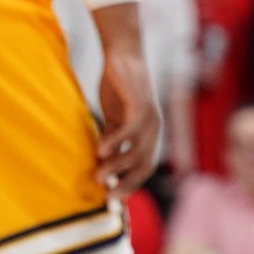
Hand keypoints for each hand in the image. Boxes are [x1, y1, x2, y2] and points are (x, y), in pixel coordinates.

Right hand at [96, 50, 160, 200]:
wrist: (122, 55)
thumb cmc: (118, 87)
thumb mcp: (114, 118)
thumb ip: (112, 139)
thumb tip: (102, 164)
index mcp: (150, 132)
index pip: (146, 166)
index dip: (131, 183)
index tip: (113, 198)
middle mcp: (155, 127)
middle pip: (145, 163)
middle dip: (128, 182)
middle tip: (108, 196)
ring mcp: (150, 116)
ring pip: (137, 150)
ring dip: (117, 167)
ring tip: (98, 177)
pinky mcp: (140, 104)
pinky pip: (130, 129)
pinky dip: (116, 143)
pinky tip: (100, 151)